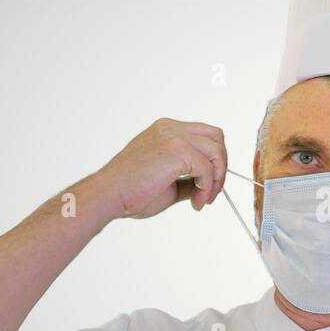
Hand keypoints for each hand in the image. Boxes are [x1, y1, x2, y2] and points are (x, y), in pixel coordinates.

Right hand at [91, 118, 226, 219]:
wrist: (108, 196)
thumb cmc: (130, 192)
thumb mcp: (168, 182)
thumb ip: (189, 178)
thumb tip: (209, 185)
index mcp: (166, 130)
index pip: (205, 136)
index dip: (213, 161)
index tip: (206, 187)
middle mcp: (170, 128)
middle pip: (216, 137)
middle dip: (220, 167)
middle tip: (209, 193)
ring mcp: (173, 136)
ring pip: (216, 151)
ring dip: (216, 180)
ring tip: (202, 200)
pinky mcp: (176, 150)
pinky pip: (207, 168)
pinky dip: (206, 188)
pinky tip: (195, 202)